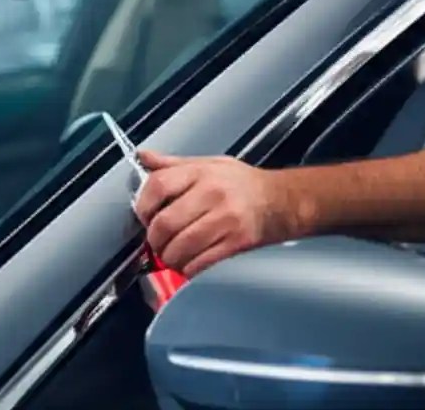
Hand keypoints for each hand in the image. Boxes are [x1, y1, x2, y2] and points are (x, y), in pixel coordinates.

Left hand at [132, 150, 302, 276]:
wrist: (281, 201)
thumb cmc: (243, 184)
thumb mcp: (208, 164)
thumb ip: (173, 164)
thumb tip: (143, 157)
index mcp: (201, 172)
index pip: (158, 186)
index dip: (143, 206)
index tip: (144, 216)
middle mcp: (212, 194)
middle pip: (165, 223)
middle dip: (155, 240)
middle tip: (157, 243)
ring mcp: (225, 220)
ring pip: (180, 247)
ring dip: (170, 258)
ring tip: (172, 256)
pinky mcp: (236, 242)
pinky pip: (200, 263)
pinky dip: (189, 269)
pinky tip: (190, 264)